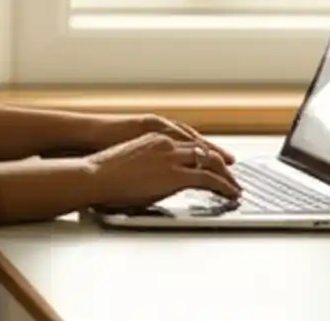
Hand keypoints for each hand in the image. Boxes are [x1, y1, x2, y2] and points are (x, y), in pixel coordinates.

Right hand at [87, 133, 241, 209]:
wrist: (94, 175)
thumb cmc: (102, 172)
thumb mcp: (129, 159)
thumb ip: (146, 163)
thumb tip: (152, 176)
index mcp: (157, 137)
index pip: (189, 142)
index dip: (204, 152)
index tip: (215, 160)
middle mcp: (168, 142)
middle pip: (204, 150)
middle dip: (220, 162)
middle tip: (232, 173)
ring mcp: (173, 156)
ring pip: (210, 161)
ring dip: (225, 175)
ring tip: (235, 186)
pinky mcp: (176, 174)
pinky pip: (207, 178)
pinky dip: (222, 185)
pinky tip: (230, 192)